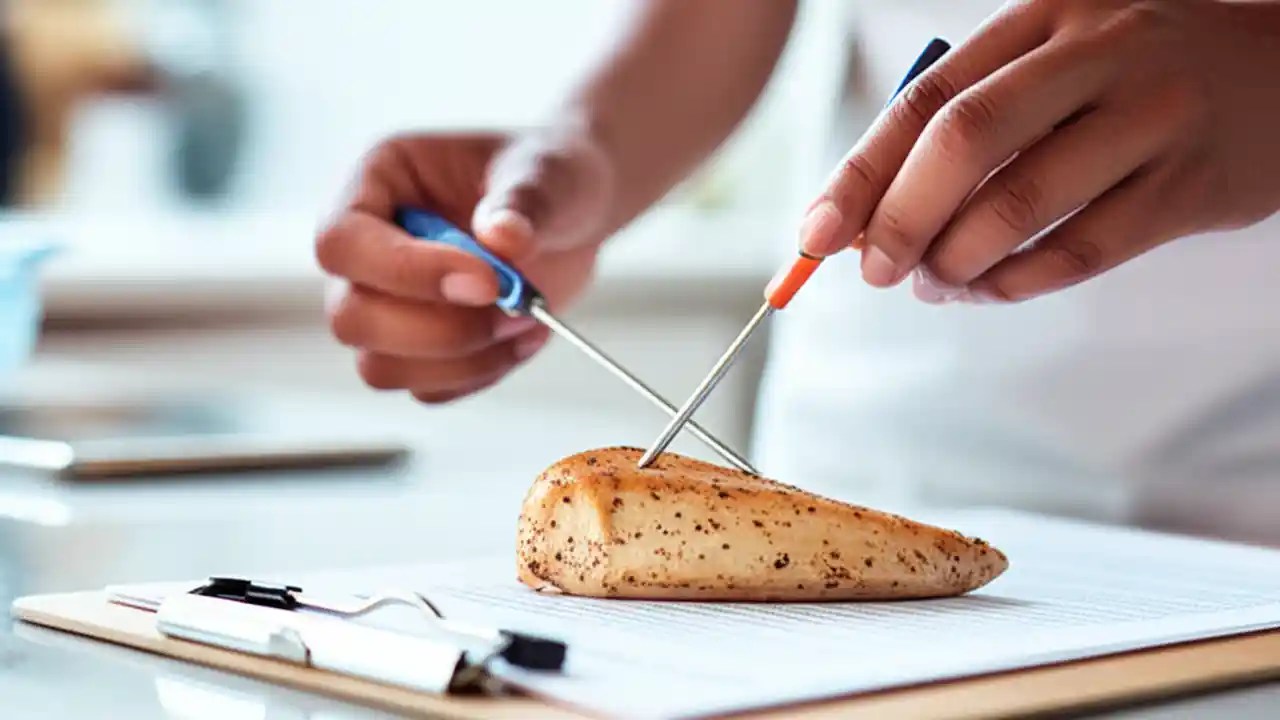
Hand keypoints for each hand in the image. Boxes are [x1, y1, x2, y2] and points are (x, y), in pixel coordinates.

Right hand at [316, 129, 614, 401]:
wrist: (574, 213)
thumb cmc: (548, 176)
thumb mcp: (547, 171)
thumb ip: (524, 202)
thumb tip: (502, 240)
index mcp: (375, 182)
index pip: (342, 242)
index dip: (406, 272)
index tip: (488, 281)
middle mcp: (367, 249)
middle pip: (352, 318)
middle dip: (440, 328)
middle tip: (516, 307)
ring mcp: (386, 305)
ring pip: (381, 366)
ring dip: (462, 359)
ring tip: (528, 320)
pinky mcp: (420, 349)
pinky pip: (427, 388)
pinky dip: (482, 373)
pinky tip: (526, 337)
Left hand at [801, 0, 1279, 302]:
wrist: (1279, 75)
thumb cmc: (1130, 80)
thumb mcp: (1051, 66)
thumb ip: (967, 126)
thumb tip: (867, 217)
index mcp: (1042, 17)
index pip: (925, 100)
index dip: (860, 175)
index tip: (814, 237)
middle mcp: (1098, 53)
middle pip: (966, 142)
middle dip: (900, 219)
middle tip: (873, 271)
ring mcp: (1151, 117)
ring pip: (1022, 204)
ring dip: (955, 261)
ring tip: (930, 283)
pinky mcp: (1191, 187)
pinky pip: (1082, 251)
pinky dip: (1016, 283)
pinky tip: (987, 289)